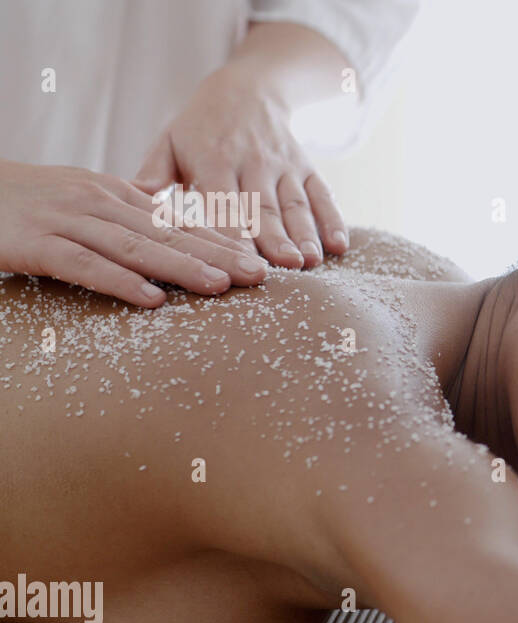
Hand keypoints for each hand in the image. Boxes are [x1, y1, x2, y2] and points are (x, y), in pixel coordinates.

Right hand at [0, 158, 265, 306]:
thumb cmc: (24, 201)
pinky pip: (83, 265)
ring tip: (222, 286)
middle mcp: (97, 203)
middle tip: (259, 275)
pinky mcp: (35, 244)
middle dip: (218, 254)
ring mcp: (66, 221)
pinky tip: (151, 299)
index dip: (220, 241)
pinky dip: (119, 281)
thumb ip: (123, 211)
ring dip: (181, 267)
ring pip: (135, 247)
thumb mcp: (81, 199)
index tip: (258, 260)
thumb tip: (165, 217)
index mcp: (114, 194)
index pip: (178, 221)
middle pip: (167, 233)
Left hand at [132, 64, 347, 268]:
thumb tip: (133, 202)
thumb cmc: (200, 128)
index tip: (234, 262)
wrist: (248, 89)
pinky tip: (339, 246)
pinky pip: (322, 194)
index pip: (222, 201)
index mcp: (213, 158)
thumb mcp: (169, 141)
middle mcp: (252, 162)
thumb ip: (152, 173)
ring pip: (295, 203)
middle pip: (263, 206)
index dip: (231, 232)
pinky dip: (333, 220)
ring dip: (305, 234)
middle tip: (282, 267)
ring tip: (308, 262)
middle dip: (273, 238)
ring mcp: (283, 165)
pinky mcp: (306, 167)